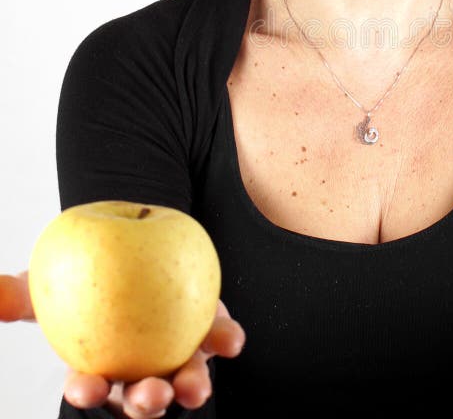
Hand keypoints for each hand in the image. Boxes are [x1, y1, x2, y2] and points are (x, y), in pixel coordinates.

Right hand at [1, 271, 244, 418]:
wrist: (137, 248)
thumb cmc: (87, 278)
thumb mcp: (52, 283)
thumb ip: (21, 294)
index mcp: (99, 364)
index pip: (88, 384)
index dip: (85, 389)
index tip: (85, 387)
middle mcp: (140, 367)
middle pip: (140, 396)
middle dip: (144, 403)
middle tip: (149, 398)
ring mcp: (176, 352)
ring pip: (183, 378)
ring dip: (190, 386)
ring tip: (195, 388)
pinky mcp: (206, 330)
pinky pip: (218, 339)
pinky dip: (227, 341)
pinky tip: (233, 342)